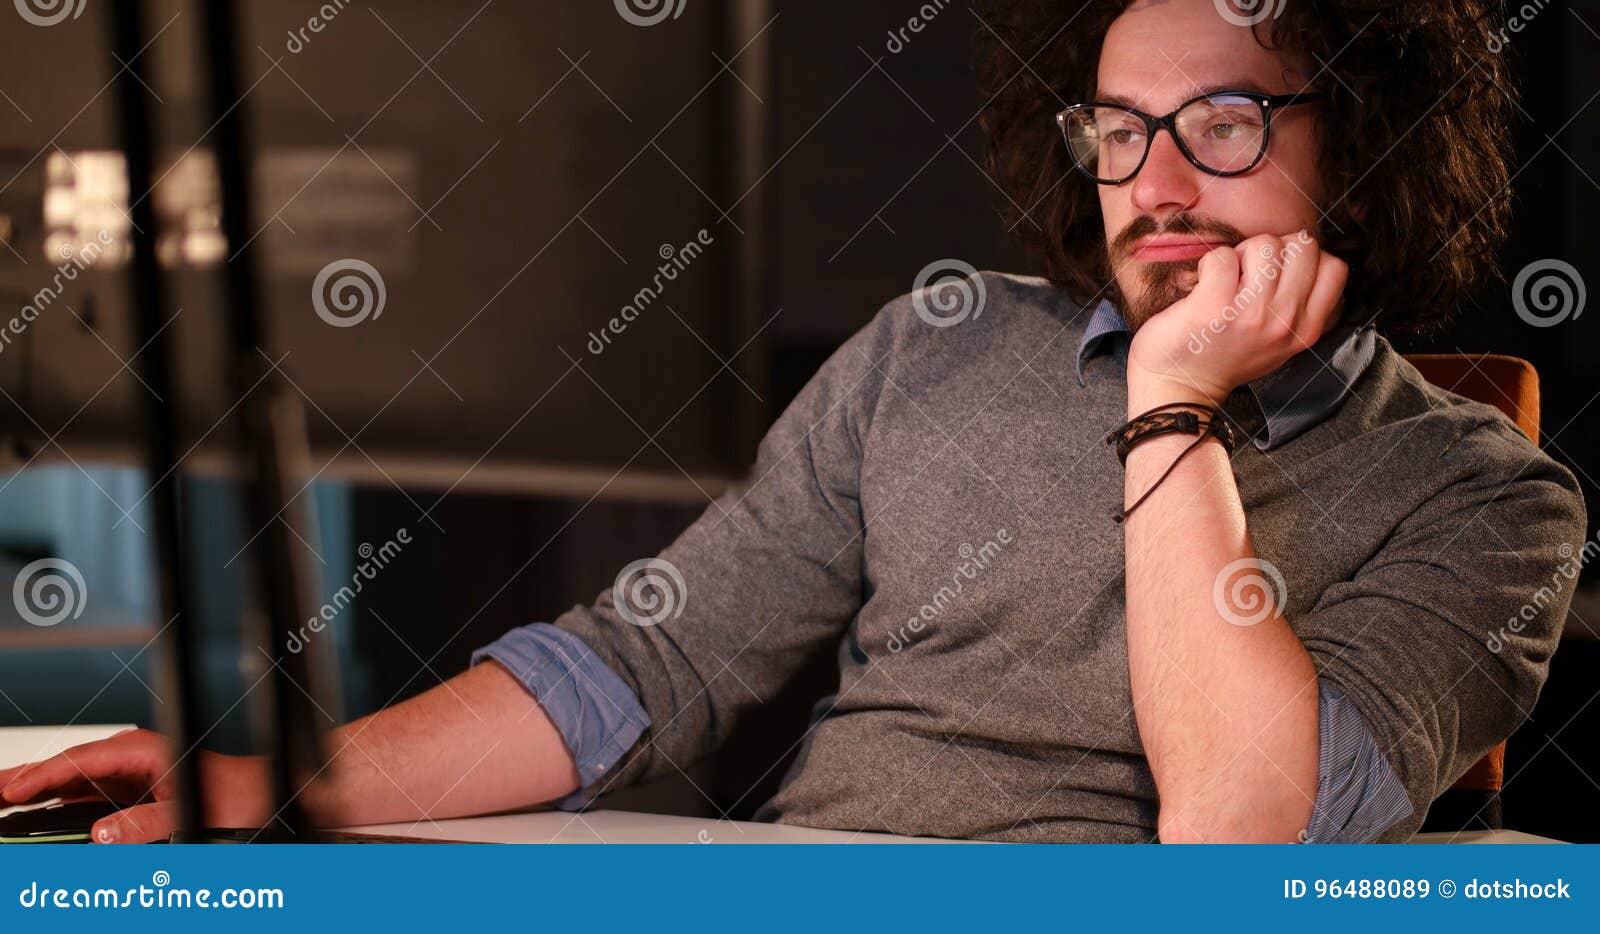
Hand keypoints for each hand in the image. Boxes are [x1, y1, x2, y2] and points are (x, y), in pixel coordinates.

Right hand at [0, 728, 268, 842]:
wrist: (260, 794)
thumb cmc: (234, 794)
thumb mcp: (189, 812)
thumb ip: (145, 825)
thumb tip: (101, 835)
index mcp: (142, 751)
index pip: (77, 763)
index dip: (39, 777)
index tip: (8, 790)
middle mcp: (131, 756)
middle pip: (66, 767)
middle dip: (24, 778)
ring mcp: (128, 771)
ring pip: (71, 780)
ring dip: (36, 790)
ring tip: (1, 799)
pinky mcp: (129, 788)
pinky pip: (85, 793)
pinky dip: (57, 800)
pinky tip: (35, 809)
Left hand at [1126, 231, 1347, 406]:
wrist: (1180, 386)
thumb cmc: (1227, 355)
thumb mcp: (1280, 340)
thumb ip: (1301, 305)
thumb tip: (1309, 256)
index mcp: (1307, 328)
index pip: (1335, 268)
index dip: (1305, 258)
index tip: (1280, 272)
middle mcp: (1286, 321)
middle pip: (1303, 246)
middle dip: (1274, 248)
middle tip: (1251, 273)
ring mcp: (1252, 314)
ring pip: (1265, 244)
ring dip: (1241, 254)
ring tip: (1227, 281)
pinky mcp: (1215, 307)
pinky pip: (1222, 256)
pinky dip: (1209, 263)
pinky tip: (1203, 286)